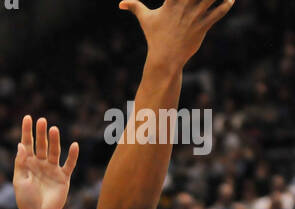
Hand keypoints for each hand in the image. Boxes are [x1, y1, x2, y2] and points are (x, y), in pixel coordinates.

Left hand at [14, 115, 78, 208]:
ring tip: (53, 129)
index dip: (27, 131)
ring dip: (54, 141)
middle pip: (41, 145)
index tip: (27, 118)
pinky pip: (69, 165)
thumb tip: (20, 145)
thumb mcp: (20, 181)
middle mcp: (40, 165)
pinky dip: (72, 155)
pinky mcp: (63, 178)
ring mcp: (52, 171)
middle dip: (41, 133)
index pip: (27, 144)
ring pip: (54, 152)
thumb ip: (21, 163)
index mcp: (28, 165)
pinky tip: (74, 145)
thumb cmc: (25, 201)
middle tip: (42, 121)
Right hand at [119, 0, 235, 67]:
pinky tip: (230, 0)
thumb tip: (121, 3)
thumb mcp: (146, 20)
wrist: (164, 60)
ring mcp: (194, 17)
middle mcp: (184, 7)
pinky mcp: (202, 27)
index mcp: (171, 2)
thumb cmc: (155, 38)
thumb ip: (135, 7)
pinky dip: (226, 4)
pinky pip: (218, 12)